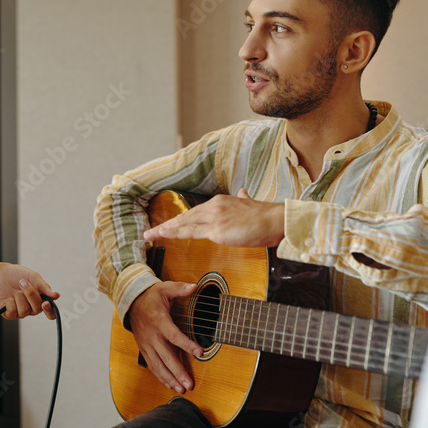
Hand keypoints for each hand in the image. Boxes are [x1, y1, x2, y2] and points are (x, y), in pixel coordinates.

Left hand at [0, 264, 59, 320]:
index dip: (49, 311)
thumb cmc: (17, 274)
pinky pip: (12, 312)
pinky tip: (9, 297)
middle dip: (30, 294)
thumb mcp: (33, 277)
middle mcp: (31, 307)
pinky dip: (10, 302)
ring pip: (24, 311)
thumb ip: (44, 287)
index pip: (50, 311)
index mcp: (40, 299)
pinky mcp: (9, 314)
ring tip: (15, 290)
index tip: (45, 303)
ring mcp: (20, 311)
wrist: (0, 273)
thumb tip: (56, 295)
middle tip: (23, 283)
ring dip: (19, 297)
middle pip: (37, 309)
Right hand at [129, 281, 201, 393]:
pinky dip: (161, 376)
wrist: (130, 301)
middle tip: (189, 384)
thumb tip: (194, 286)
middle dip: (178, 372)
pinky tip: (170, 384)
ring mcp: (147, 344)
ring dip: (170, 378)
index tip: (200, 352)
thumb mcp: (165, 288)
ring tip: (181, 389)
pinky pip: (152, 365)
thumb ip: (180, 288)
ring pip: (158, 365)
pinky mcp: (144, 349)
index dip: (187, 345)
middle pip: (166, 357)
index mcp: (159, 321)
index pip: (174, 336)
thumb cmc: (150, 296)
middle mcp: (152, 336)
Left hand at [144, 189, 284, 247]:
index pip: (196, 212)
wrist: (276, 220)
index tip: (170, 225)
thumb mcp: (251, 205)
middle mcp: (214, 206)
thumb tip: (243, 193)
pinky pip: (191, 232)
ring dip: (166, 230)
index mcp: (222, 201)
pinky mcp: (217, 230)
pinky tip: (164, 235)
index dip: (182, 220)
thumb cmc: (267, 217)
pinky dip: (175, 233)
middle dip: (168, 225)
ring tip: (151, 234)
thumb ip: (243, 200)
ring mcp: (214, 218)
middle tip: (151, 231)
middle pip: (186, 216)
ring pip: (185, 223)